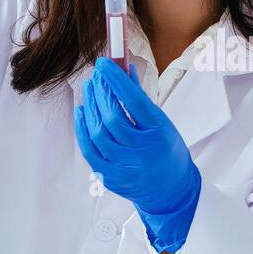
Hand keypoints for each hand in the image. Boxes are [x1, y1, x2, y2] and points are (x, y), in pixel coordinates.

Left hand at [73, 58, 200, 252]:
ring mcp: (126, 167)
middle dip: (100, 92)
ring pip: (99, 133)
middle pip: (113, 117)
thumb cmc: (167, 149)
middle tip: (95, 76)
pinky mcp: (112, 178)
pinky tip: (81, 112)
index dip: (116, 80)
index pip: (134, 101)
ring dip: (90, 107)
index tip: (104, 64)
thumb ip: (141, 96)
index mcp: (159, 132)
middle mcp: (143, 151)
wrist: (171, 189)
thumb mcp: (162, 122)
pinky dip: (82, 129)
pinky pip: (90, 150)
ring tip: (88, 90)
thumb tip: (125, 68)